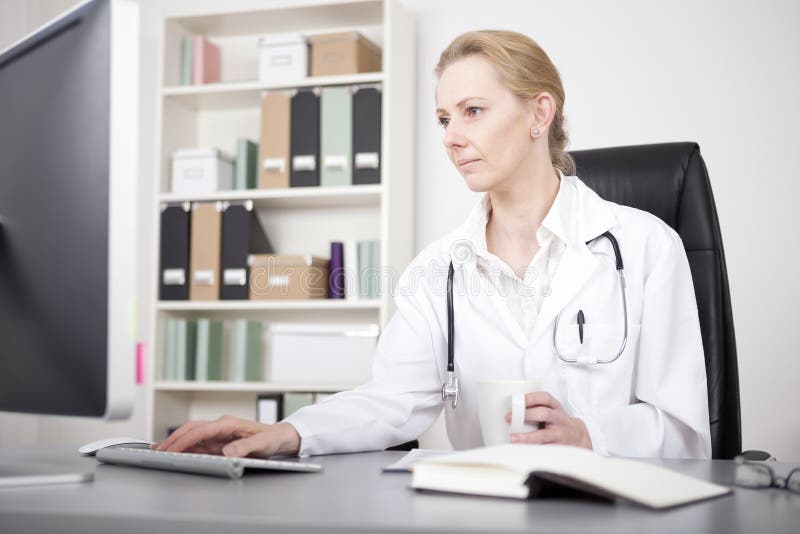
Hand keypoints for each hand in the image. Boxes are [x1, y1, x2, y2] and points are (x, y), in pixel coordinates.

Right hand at [152, 415, 301, 457]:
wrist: (280, 437)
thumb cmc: (272, 438)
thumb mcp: (262, 444)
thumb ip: (245, 447)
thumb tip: (227, 452)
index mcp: (228, 423)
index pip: (201, 431)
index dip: (184, 441)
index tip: (172, 449)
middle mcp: (221, 426)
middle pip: (192, 429)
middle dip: (174, 439)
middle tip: (158, 450)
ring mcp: (219, 433)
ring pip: (192, 434)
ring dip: (177, 441)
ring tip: (160, 450)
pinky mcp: (220, 440)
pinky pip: (199, 442)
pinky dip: (185, 446)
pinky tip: (176, 452)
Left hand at [505, 391, 592, 449]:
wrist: (577, 437)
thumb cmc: (557, 422)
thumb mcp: (551, 410)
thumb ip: (534, 408)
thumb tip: (505, 408)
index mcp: (556, 407)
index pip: (545, 398)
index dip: (531, 397)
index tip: (517, 400)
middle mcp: (559, 419)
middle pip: (544, 414)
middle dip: (526, 415)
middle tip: (508, 418)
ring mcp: (559, 434)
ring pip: (543, 435)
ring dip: (527, 437)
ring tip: (513, 438)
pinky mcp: (558, 449)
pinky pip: (544, 450)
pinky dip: (532, 451)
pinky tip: (522, 451)